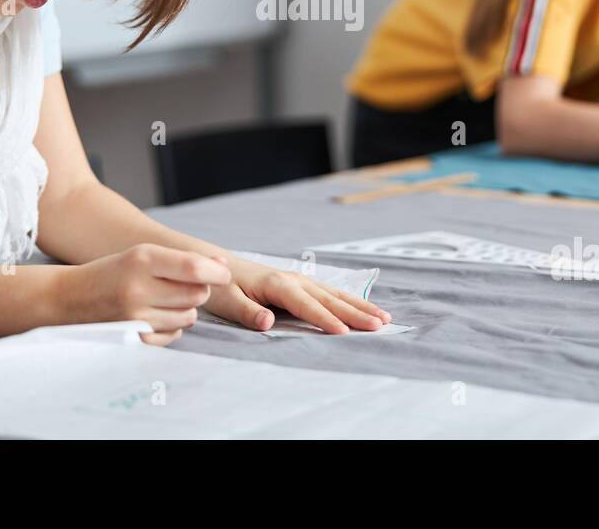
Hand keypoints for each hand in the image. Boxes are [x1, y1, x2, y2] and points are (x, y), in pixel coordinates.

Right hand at [60, 243, 231, 345]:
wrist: (70, 297)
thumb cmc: (114, 272)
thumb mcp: (143, 255)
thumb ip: (183, 260)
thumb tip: (222, 267)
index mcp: (142, 259)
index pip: (194, 268)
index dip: (217, 272)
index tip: (223, 273)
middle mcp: (138, 289)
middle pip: (197, 294)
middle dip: (200, 289)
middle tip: (184, 285)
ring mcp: (135, 318)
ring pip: (189, 316)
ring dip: (186, 308)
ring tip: (165, 299)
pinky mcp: (133, 339)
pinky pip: (174, 335)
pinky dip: (173, 326)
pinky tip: (156, 315)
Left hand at [201, 255, 391, 333]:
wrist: (215, 265)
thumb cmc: (220, 286)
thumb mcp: (226, 300)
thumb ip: (248, 312)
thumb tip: (268, 323)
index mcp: (277, 284)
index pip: (306, 305)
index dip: (325, 319)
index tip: (344, 333)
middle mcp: (293, 280)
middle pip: (330, 299)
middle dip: (356, 313)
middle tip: (380, 326)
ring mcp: (299, 280)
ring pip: (335, 295)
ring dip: (360, 306)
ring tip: (384, 318)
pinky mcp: (300, 284)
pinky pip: (330, 293)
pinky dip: (350, 301)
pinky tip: (364, 308)